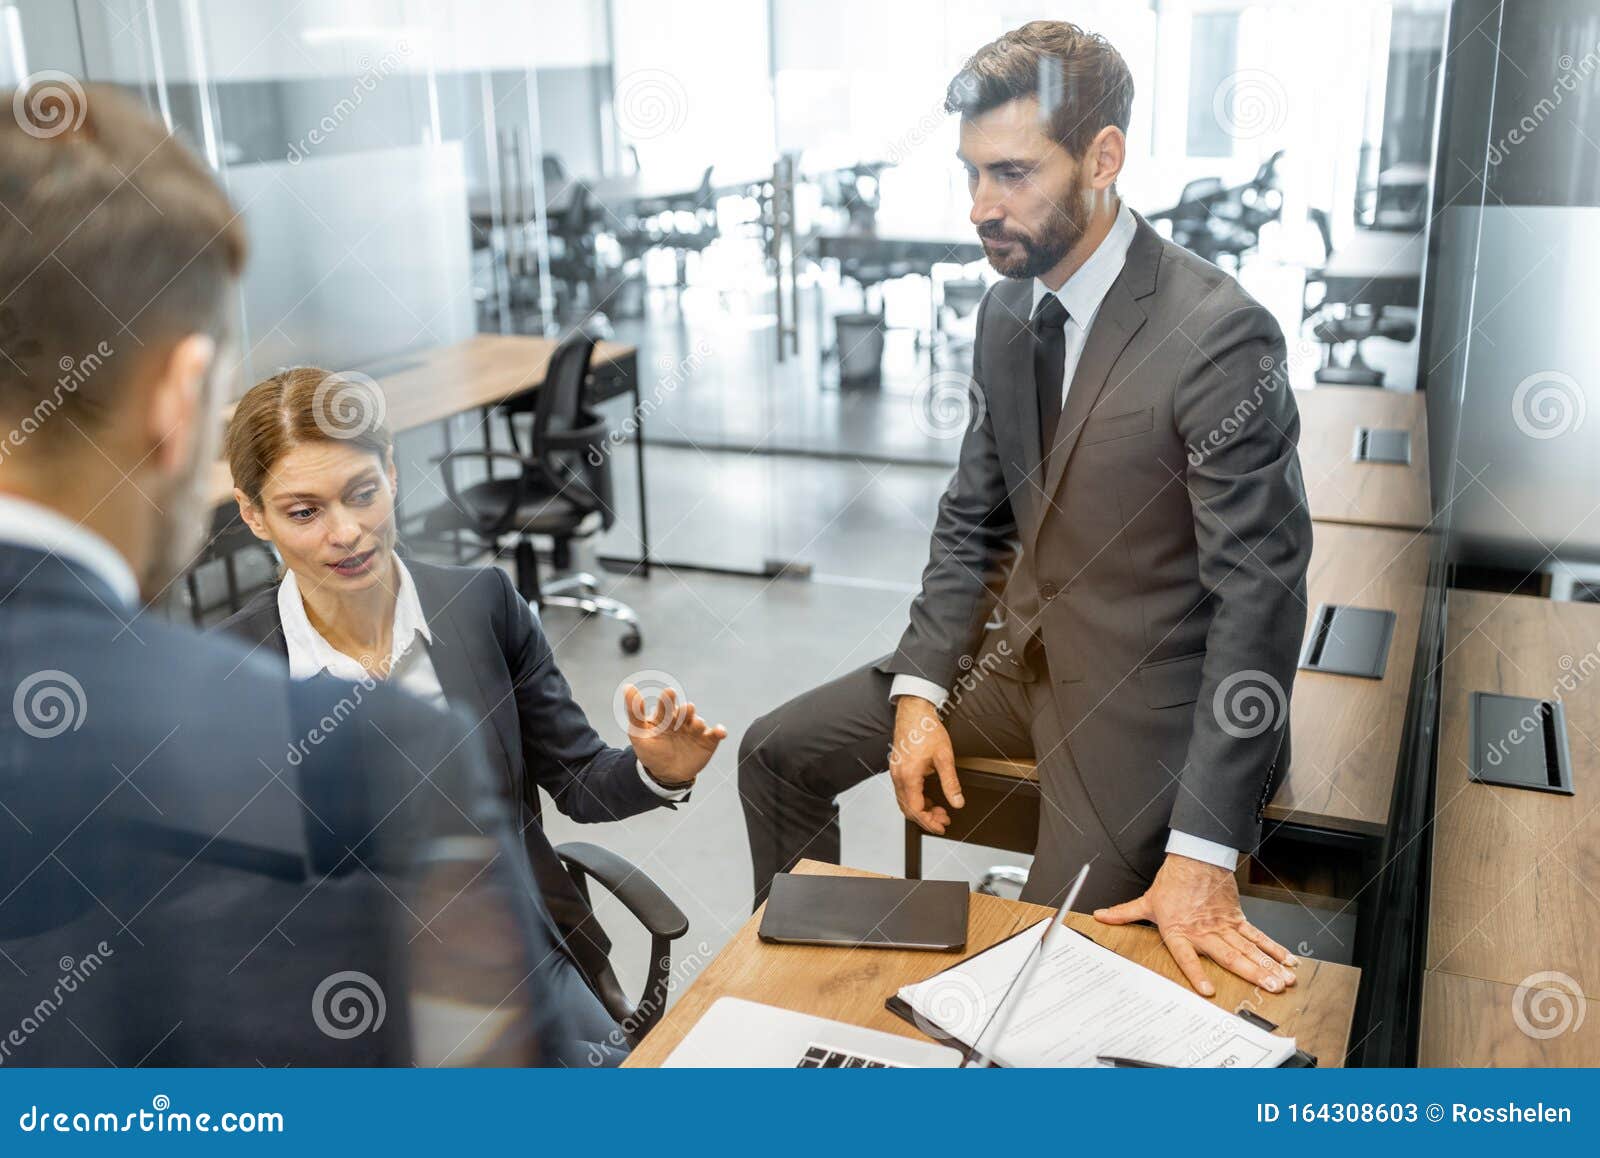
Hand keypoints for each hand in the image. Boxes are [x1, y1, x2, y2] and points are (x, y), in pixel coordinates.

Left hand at [624, 685, 726, 786]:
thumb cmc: (650, 752)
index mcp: (665, 717)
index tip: (669, 693)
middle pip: (684, 712)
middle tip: (686, 709)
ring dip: (698, 722)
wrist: (665, 776)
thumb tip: (627, 687)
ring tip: (695, 724)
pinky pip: (715, 734)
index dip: (668, 699)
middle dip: (685, 710)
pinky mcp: (707, 741)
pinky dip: (719, 731)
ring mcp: (695, 730)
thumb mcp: (638, 734)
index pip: (666, 705)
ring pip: (698, 722)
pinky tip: (720, 731)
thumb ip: (634, 712)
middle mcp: (681, 720)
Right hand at [888, 696, 963, 833]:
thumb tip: (957, 802)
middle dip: (926, 818)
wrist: (914, 710)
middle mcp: (898, 776)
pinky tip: (928, 796)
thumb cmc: (926, 729)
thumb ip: (950, 783)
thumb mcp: (944, 757)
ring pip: (905, 800)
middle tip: (944, 819)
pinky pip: (904, 790)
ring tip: (939, 809)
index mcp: (908, 776)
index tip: (941, 826)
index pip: (916, 809)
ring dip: (921, 808)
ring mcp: (896, 771)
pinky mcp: (897, 767)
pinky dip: (916, 798)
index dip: (929, 822)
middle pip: (908, 808)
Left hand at [1093, 853, 1297, 996]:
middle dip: (1252, 972)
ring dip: (1268, 965)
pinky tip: (1287, 960)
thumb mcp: (1146, 902)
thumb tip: (1100, 917)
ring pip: (1249, 948)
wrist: (1194, 856)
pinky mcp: (1237, 918)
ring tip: (1283, 980)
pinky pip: (1257, 936)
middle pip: (1230, 954)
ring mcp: (1224, 926)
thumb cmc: (1173, 882)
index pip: (1188, 955)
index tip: (1207, 990)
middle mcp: (1205, 931)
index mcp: (1181, 931)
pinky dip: (1273, 948)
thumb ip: (1124, 914)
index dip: (1196, 972)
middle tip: (1269, 988)